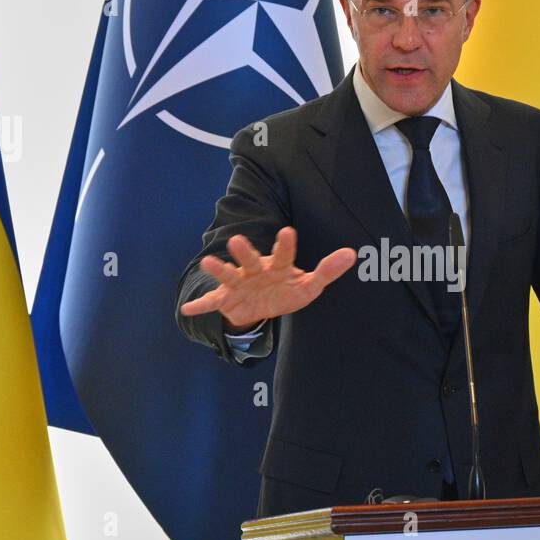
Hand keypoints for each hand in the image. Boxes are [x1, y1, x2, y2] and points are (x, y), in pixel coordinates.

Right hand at [178, 227, 355, 329]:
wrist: (262, 305)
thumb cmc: (286, 289)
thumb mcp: (309, 285)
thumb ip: (328, 271)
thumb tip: (353, 254)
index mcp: (277, 266)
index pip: (283, 255)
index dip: (285, 245)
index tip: (288, 231)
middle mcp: (255, 270)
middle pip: (250, 260)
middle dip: (244, 252)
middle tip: (237, 241)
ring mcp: (239, 284)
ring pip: (229, 276)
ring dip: (219, 270)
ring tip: (208, 262)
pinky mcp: (226, 300)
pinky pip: (212, 304)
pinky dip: (200, 306)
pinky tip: (187, 308)